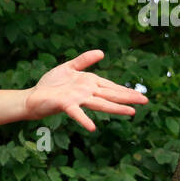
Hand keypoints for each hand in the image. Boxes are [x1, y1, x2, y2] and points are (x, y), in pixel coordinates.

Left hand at [22, 50, 148, 131]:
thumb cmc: (51, 84)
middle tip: (146, 101)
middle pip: (111, 95)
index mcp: (89, 83)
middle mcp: (86, 92)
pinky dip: (84, 120)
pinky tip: (92, 128)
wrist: (33, 96)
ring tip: (131, 112)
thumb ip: (84, 60)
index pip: (111, 87)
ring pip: (100, 104)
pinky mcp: (65, 104)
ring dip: (116, 108)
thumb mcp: (68, 67)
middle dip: (128, 98)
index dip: (125, 91)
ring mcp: (77, 99)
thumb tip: (102, 52)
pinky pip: (76, 113)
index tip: (140, 95)